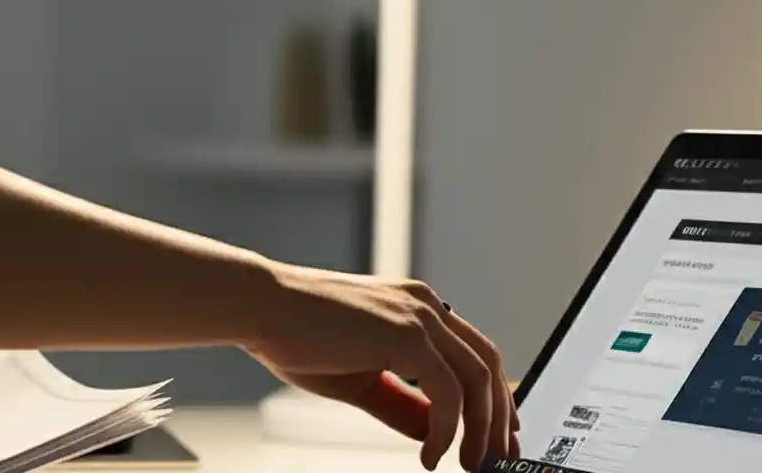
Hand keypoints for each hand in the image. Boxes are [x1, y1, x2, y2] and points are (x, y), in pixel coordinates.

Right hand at [242, 263, 519, 471]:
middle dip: (499, 417)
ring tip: (471, 465)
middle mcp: (425, 305)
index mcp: (416, 307)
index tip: (497, 435)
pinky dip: (447, 429)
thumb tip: (432, 432)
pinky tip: (431, 455)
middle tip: (497, 459)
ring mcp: (419, 315)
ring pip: (478, 378)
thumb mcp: (360, 380)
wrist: (262, 308)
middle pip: (488, 364)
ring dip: (481, 429)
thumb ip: (400, 403)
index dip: (493, 397)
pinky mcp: (407, 333)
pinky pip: (447, 391)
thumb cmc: (297, 336)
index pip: (474, 352)